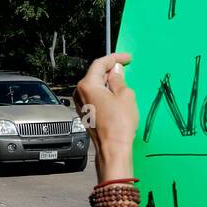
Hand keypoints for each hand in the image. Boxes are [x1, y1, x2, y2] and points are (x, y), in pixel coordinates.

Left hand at [75, 53, 136, 178]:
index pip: (100, 64)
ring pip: (94, 86)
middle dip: (110, 70)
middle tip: (125, 68)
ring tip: (123, 82)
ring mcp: (81, 105)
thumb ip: (119, 79)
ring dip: (107, 82)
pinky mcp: (85, 115)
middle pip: (95, 74)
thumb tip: (115, 71)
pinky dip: (104, 93)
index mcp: (87, 85)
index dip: (114, 58)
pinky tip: (115, 96)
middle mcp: (80, 93)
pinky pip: (94, 97)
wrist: (113, 148)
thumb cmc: (119, 123)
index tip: (127, 57)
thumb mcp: (125, 95)